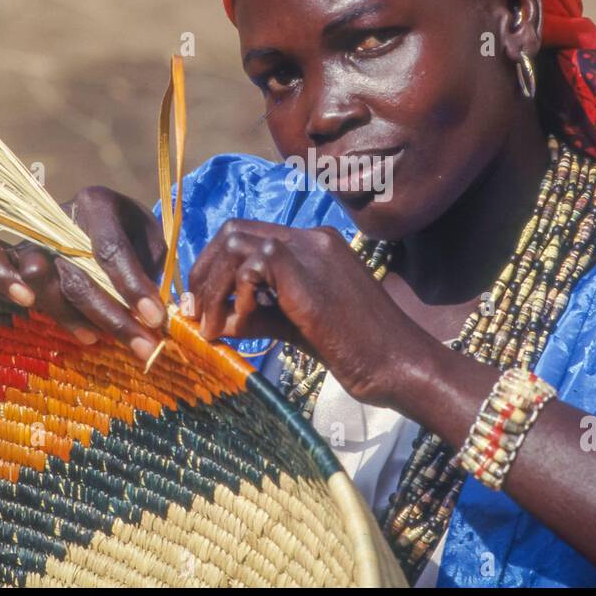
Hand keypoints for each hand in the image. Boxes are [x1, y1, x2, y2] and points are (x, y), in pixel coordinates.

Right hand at [0, 185, 169, 360]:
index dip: (133, 287)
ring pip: (39, 278)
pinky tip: (28, 304)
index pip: (112, 249)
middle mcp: (60, 217)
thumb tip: (151, 315)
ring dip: (69, 317)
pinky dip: (3, 280)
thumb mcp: (151, 240)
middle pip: (77, 275)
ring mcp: (33, 235)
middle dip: (111, 316)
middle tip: (142, 345)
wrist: (102, 217)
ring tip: (97, 339)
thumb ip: (150, 269)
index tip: (155, 319)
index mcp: (98, 204)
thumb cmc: (130, 231)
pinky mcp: (13, 251)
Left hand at [186, 220, 435, 408]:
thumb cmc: (359, 352)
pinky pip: (254, 263)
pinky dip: (237, 293)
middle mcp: (311, 239)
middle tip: (195, 312)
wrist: (400, 364)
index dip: (215, 264)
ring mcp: (312, 252)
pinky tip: (243, 323)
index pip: (248, 235)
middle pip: (233, 230)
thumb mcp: (298, 328)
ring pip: (236, 242)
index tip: (202, 302)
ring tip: (212, 326)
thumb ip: (260, 317)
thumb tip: (217, 321)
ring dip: (213, 285)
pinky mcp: (309, 275)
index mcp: (314, 247)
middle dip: (204, 270)